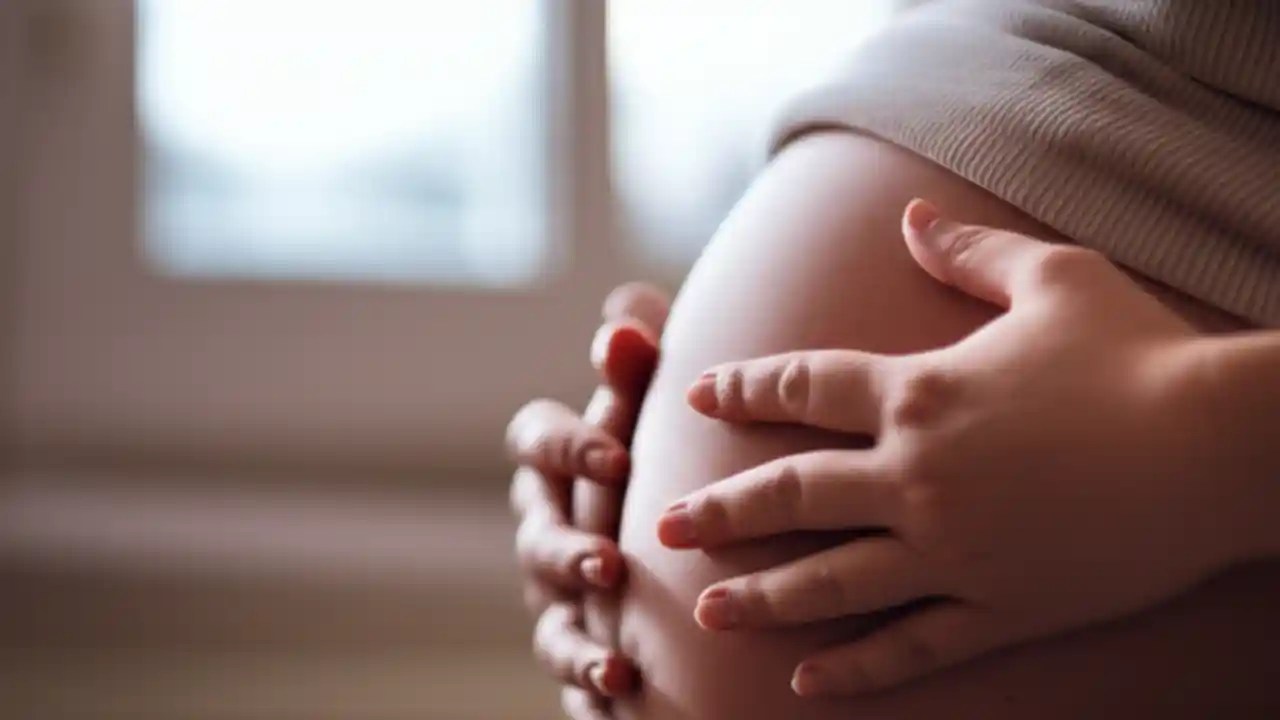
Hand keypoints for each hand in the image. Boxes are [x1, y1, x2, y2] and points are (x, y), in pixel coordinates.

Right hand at [507, 282, 667, 718]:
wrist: (677, 546)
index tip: (617, 458)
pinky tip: (620, 696)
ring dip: (575, 639)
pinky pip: (573, 674)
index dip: (566, 448)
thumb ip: (637, 363)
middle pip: (536, 536)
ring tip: (614, 661)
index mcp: (564, 459)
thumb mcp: (651, 406)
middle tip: (610, 565)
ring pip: (549, 618)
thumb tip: (626, 315)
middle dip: (566, 551)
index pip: (535, 440)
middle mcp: (551, 525)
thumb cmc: (659, 451)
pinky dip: (589, 688)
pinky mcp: (582, 650)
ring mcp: (561, 593)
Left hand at [657, 200, 1251, 696]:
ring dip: (763, 595)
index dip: (745, 388)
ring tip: (707, 611)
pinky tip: (809, 679)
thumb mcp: (1055, 277)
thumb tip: (911, 217)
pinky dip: (859, 666)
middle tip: (665, 522)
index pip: (805, 385)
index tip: (698, 396)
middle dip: (723, 507)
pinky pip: (914, 645)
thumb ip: (970, 250)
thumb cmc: (1142, 351)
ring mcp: (953, 547)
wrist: (1220, 445)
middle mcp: (918, 473)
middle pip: (794, 491)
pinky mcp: (1000, 605)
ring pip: (833, 579)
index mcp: (921, 391)